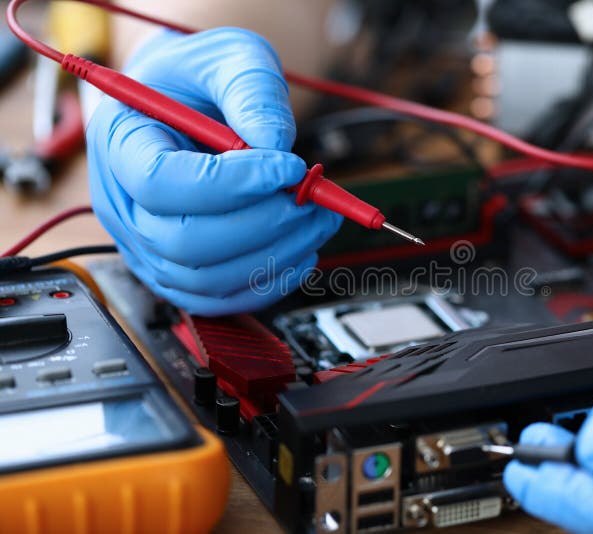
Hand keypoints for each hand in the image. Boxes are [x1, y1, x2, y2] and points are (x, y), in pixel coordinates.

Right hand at [87, 28, 340, 315]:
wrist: (190, 104)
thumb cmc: (201, 79)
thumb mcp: (229, 56)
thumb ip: (251, 89)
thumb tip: (275, 144)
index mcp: (120, 142)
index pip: (160, 182)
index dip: (231, 183)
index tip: (290, 167)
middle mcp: (123, 203)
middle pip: (182, 241)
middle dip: (262, 224)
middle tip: (313, 200)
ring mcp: (146, 245)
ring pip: (204, 278)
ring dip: (274, 255)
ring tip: (318, 219)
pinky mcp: (176, 271)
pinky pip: (216, 298)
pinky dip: (266, 284)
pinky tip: (300, 252)